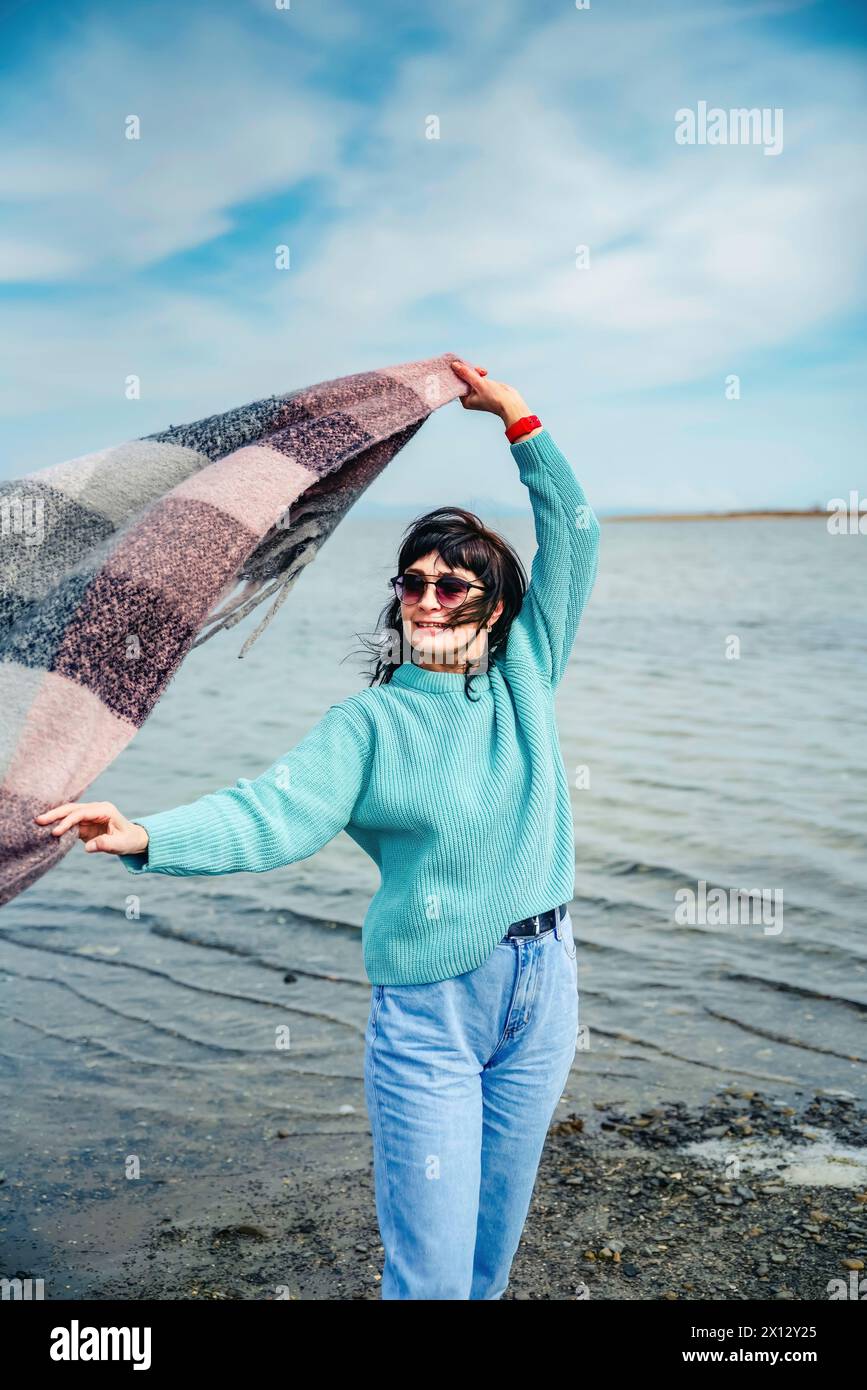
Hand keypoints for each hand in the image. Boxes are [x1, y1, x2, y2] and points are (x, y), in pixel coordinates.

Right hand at [33, 801, 148, 855]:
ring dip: (54, 818)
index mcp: (104, 810)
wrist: (133, 839)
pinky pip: (69, 823)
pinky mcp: (85, 824)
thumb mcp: (120, 844)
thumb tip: (88, 847)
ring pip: (68, 814)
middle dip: (55, 814)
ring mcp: (89, 816)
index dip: (68, 821)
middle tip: (39, 820)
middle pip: (72, 809)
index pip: (81, 813)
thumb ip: (105, 844)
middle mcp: (95, 809)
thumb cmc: (129, 840)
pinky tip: (47, 829)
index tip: (56, 832)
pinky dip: (59, 825)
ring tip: (38, 823)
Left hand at [450, 359, 532, 428]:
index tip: (458, 364)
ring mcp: (477, 392)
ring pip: (471, 377)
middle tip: (473, 368)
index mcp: (465, 400)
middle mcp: (470, 397)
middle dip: (468, 372)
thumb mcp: (478, 383)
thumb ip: (466, 374)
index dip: (457, 374)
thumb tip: (454, 365)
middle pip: (463, 380)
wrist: (511, 402)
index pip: (457, 384)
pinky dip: (480, 373)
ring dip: (475, 371)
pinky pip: (478, 377)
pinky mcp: (484, 387)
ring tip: (483, 372)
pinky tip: (485, 372)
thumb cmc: (494, 397)